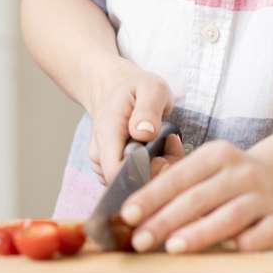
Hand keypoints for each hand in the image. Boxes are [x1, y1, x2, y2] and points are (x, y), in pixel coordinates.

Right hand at [83, 57, 183, 184]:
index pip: (117, 173)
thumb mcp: (150, 87)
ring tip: (167, 142)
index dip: (144, 175)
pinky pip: (136, 182)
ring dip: (159, 171)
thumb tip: (144, 133)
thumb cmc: (135, 88)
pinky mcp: (113, 171)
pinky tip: (161, 151)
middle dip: (158, 172)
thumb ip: (148, 109)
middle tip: (172, 143)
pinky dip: (155, 171)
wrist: (114, 89)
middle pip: (129, 184)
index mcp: (107, 134)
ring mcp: (104, 166)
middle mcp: (101, 155)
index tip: (164, 157)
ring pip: (135, 185)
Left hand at [117, 140, 272, 254]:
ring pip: (230, 215)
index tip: (127, 214)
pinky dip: (243, 244)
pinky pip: (262, 235)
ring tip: (172, 248)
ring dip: (200, 232)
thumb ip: (176, 183)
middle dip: (165, 220)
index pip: (179, 176)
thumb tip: (135, 212)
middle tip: (139, 240)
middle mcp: (242, 172)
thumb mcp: (206, 167)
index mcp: (217, 154)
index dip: (151, 196)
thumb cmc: (228, 177)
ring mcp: (264, 196)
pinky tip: (223, 251)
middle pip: (199, 197)